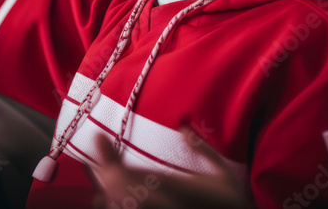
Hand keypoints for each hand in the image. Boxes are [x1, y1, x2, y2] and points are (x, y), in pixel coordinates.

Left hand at [90, 127, 245, 208]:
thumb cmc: (232, 203)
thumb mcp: (223, 173)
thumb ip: (204, 150)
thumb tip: (184, 127)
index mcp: (172, 186)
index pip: (132, 171)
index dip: (109, 156)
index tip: (98, 137)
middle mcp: (160, 202)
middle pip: (118, 187)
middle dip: (104, 171)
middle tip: (95, 157)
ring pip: (119, 204)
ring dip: (107, 191)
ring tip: (102, 175)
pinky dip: (116, 206)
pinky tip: (111, 199)